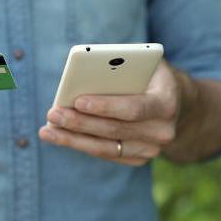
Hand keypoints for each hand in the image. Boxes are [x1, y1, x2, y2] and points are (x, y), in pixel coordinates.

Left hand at [39, 62, 185, 165]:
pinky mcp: (138, 158)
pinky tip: (58, 136)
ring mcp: (151, 149)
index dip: (105, 106)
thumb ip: (120, 64)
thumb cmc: (148, 74)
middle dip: (80, 123)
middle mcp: (162, 131)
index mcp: (166, 103)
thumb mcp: (142, 62)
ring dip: (73, 139)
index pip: (134, 108)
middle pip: (114, 130)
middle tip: (53, 114)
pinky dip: (80, 145)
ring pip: (106, 148)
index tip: (78, 100)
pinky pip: (105, 154)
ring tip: (47, 129)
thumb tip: (84, 67)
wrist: (173, 100)